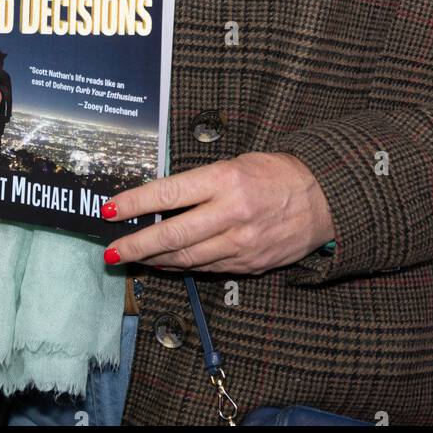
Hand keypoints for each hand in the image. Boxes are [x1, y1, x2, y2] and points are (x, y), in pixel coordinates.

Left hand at [102, 152, 335, 273]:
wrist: (323, 199)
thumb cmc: (277, 173)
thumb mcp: (237, 163)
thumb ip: (202, 184)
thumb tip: (162, 200)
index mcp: (226, 180)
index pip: (169, 193)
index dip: (135, 203)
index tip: (109, 210)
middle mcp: (231, 214)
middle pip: (172, 234)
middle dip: (135, 245)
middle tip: (111, 251)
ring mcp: (240, 243)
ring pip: (185, 258)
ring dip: (154, 259)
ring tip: (131, 257)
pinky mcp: (248, 264)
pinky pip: (206, 268)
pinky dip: (181, 266)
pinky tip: (165, 262)